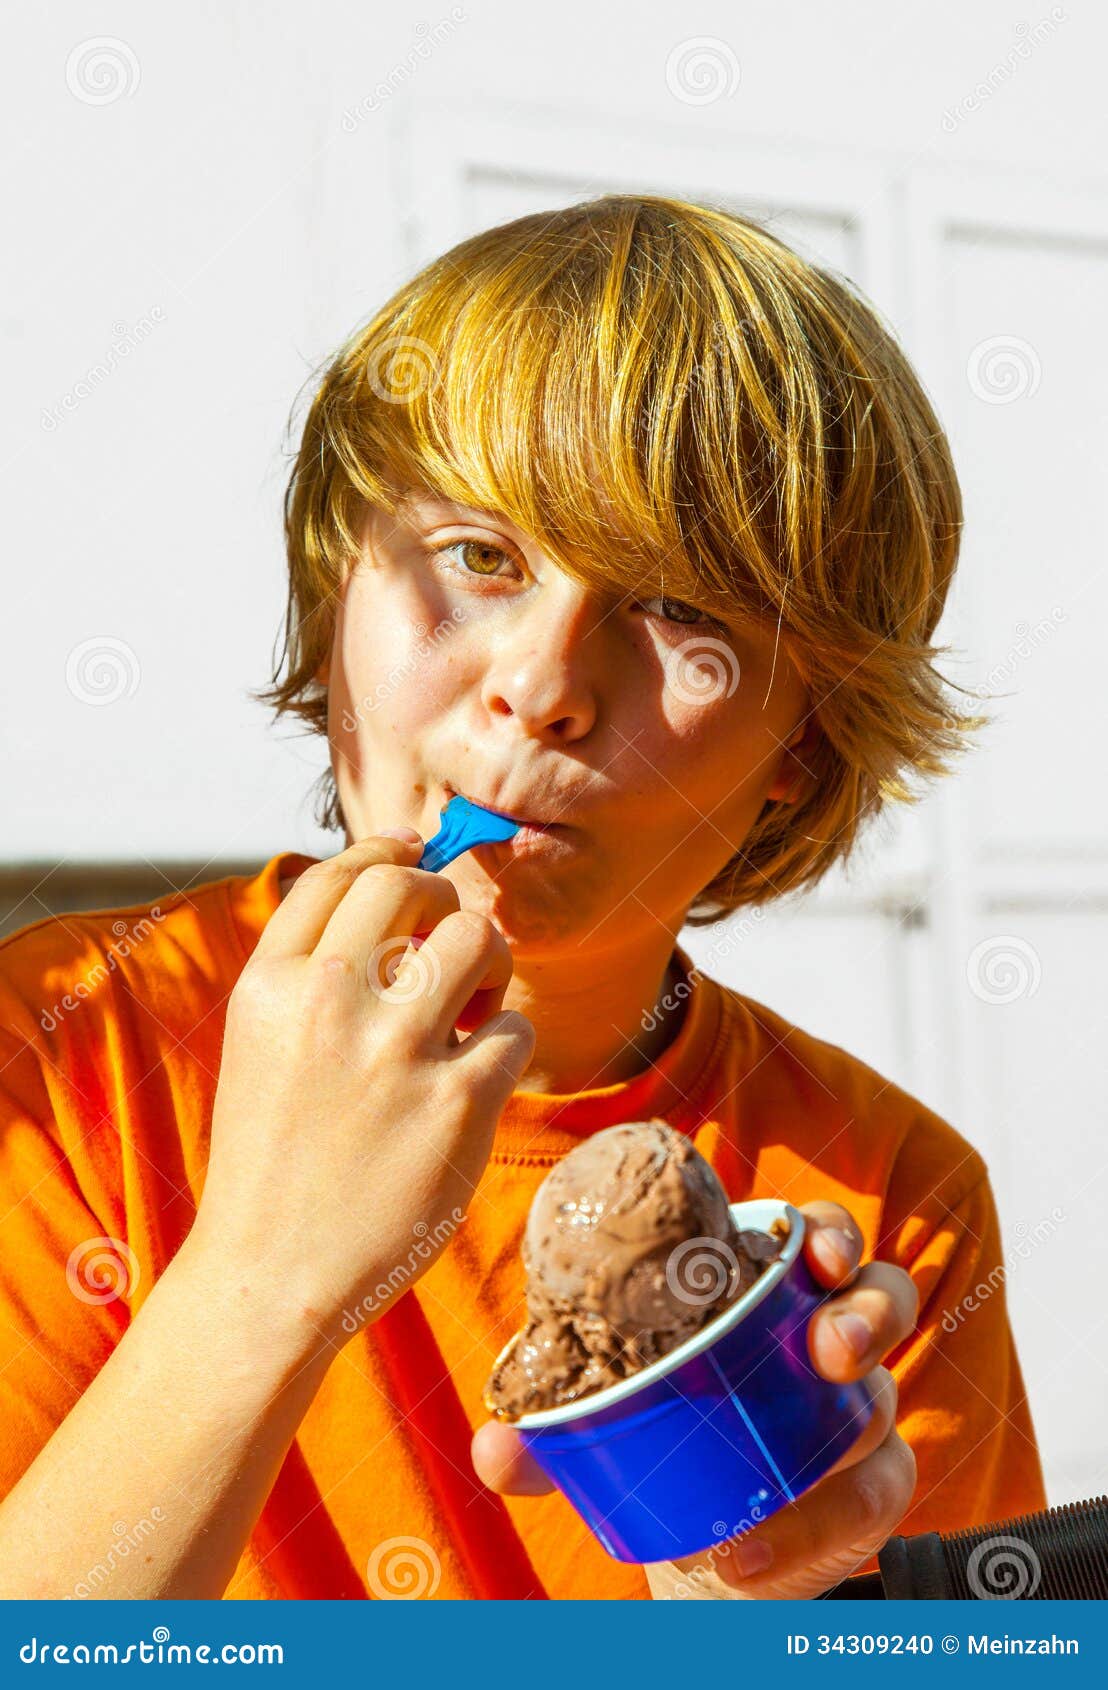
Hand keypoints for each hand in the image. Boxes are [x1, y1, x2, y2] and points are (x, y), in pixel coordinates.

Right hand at [191, 835, 535, 1350]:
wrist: (271, 1273)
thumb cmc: (272, 1157)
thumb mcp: (259, 1046)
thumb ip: (308, 974)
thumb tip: (387, 895)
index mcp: (271, 986)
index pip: (336, 876)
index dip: (386, 852)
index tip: (417, 853)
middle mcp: (329, 1003)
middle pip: (409, 886)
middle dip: (444, 897)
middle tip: (452, 936)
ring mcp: (395, 1052)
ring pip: (476, 939)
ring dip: (490, 960)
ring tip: (477, 1003)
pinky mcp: (456, 1104)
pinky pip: (516, 1033)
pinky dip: (507, 1044)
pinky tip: (479, 1075)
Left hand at [471, 1200, 918, 1598]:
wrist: (699, 1531)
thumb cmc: (659, 1427)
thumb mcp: (604, 1413)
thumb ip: (551, 1426)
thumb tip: (495, 1446)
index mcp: (768, 1289)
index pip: (821, 1237)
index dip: (832, 1235)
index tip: (817, 1251)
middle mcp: (825, 1338)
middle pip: (883, 1297)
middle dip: (867, 1313)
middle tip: (829, 1347)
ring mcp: (855, 1412)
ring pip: (885, 1396)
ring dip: (859, 1415)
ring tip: (825, 1443)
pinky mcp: (866, 1489)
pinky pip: (869, 1496)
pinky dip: (812, 1526)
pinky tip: (753, 1551)